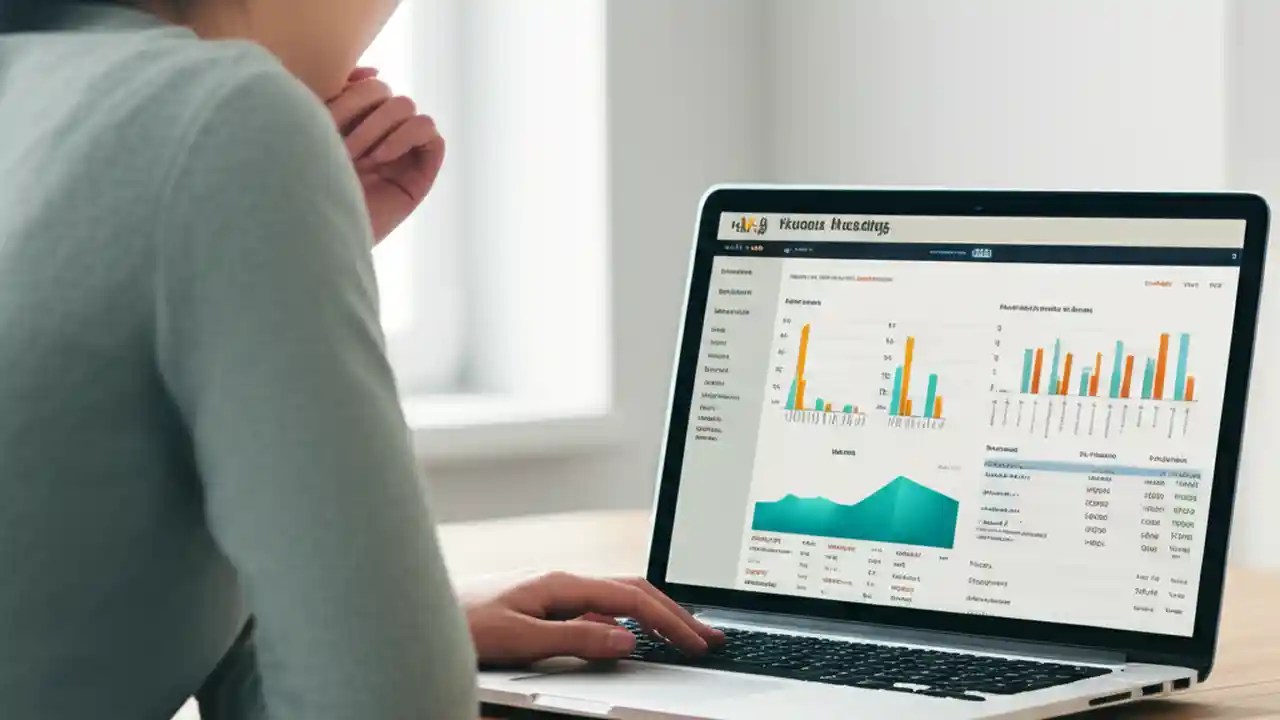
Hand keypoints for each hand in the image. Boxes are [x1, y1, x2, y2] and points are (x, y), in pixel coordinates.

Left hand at [326, 67, 444, 243]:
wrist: (314, 232)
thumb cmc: (304, 184)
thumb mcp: (312, 130)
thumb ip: (338, 94)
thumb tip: (372, 69)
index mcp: (354, 123)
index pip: (366, 85)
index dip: (348, 97)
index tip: (324, 123)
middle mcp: (379, 136)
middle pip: (387, 92)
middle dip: (364, 115)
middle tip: (343, 148)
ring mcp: (402, 154)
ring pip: (408, 107)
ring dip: (382, 127)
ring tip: (363, 158)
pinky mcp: (421, 175)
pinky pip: (432, 134)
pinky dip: (409, 136)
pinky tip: (383, 158)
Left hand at [462, 572, 724, 666]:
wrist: (414, 612)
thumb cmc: (459, 623)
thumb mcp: (518, 638)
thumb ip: (573, 639)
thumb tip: (626, 641)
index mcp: (560, 583)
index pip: (631, 599)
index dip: (669, 621)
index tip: (697, 643)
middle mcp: (560, 582)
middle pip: (632, 591)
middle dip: (674, 612)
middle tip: (707, 636)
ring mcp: (551, 592)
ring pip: (616, 599)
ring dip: (653, 614)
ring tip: (681, 631)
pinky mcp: (542, 605)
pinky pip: (596, 608)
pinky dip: (626, 620)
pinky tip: (630, 635)